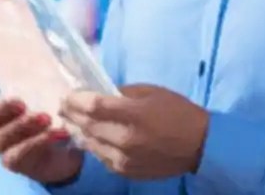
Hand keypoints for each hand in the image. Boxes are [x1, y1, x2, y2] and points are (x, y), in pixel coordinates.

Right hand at [0, 99, 82, 186]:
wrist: (57, 149)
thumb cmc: (40, 120)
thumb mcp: (36, 104)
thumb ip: (32, 95)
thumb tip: (39, 76)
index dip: (1, 108)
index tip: (21, 102)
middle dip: (21, 124)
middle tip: (44, 116)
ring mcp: (4, 153)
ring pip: (9, 147)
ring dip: (31, 136)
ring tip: (51, 125)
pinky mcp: (16, 165)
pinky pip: (23, 156)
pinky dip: (40, 144)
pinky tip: (57, 135)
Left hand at [60, 85, 208, 180]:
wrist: (201, 145)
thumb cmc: (177, 112)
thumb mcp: (151, 92)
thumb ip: (122, 92)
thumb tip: (97, 92)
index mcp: (134, 114)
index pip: (93, 106)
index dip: (76, 99)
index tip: (67, 93)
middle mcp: (126, 139)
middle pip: (87, 125)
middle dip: (72, 113)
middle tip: (63, 105)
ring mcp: (125, 159)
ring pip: (90, 143)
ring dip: (79, 130)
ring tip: (73, 121)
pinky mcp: (127, 171)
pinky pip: (101, 157)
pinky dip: (94, 145)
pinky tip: (91, 137)